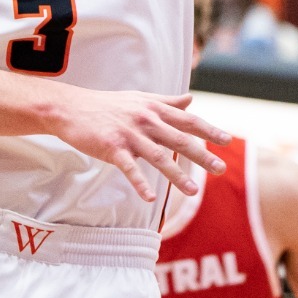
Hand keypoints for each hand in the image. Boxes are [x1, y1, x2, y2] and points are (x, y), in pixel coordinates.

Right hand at [47, 89, 229, 201]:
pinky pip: (129, 168)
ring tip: (193, 192)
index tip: (227, 140)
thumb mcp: (140, 99)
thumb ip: (167, 102)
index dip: (208, 130)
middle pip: (179, 139)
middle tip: (220, 169)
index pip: (187, 120)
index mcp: (154, 109)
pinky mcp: (111, 148)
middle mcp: (145, 120)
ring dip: (176, 174)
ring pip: (158, 156)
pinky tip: (150, 198)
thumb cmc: (107, 105)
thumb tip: (191, 99)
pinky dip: (140, 183)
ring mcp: (129, 134)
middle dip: (201, 155)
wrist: (71, 108)